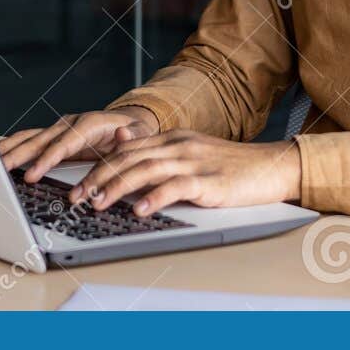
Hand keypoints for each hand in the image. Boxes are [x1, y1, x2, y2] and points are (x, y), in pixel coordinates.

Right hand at [0, 106, 159, 182]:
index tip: (32, 175)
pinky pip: (30, 140)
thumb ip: (131, 135)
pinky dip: (13, 147)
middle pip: (40, 140)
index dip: (46, 159)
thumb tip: (122, 133)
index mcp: (89, 124)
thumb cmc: (134, 132)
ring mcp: (60, 128)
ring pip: (30, 138)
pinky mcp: (54, 136)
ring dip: (9, 150)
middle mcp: (71, 123)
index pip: (64, 143)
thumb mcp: (140, 134)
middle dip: (19, 155)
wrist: (130, 122)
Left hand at [68, 130, 301, 216]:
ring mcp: (194, 161)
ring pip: (146, 170)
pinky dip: (155, 198)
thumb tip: (125, 152)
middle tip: (76, 197)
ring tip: (97, 204)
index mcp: (173, 139)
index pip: (126, 149)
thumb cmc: (233, 168)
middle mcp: (179, 146)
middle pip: (129, 158)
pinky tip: (140, 210)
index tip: (78, 185)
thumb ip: (161, 155)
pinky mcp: (210, 181)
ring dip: (117, 188)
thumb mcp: (192, 155)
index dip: (99, 166)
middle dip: (98, 177)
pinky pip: (176, 187)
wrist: (272, 167)